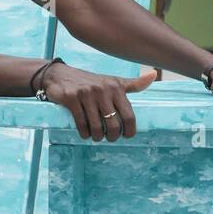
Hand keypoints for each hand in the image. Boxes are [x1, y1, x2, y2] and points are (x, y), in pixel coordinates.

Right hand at [39, 63, 155, 141]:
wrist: (59, 75)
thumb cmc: (89, 82)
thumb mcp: (112, 81)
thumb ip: (132, 84)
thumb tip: (153, 75)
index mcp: (116, 87)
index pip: (128, 116)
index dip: (129, 131)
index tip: (125, 136)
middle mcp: (102, 90)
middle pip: (113, 124)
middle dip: (112, 136)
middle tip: (108, 138)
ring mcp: (86, 94)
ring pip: (96, 126)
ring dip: (96, 136)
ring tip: (96, 137)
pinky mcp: (71, 98)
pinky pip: (81, 123)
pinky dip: (84, 133)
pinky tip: (85, 134)